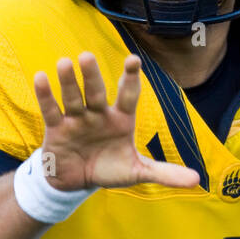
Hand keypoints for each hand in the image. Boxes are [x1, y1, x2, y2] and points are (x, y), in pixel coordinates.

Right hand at [33, 52, 199, 191]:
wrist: (77, 182)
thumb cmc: (109, 169)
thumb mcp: (137, 172)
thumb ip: (165, 173)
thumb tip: (197, 180)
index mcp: (121, 119)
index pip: (127, 96)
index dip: (130, 79)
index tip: (134, 60)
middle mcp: (98, 114)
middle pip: (96, 92)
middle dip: (92, 76)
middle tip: (87, 56)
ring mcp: (77, 119)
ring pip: (73, 97)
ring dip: (69, 81)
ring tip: (66, 63)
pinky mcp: (57, 128)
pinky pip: (51, 110)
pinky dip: (46, 95)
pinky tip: (42, 77)